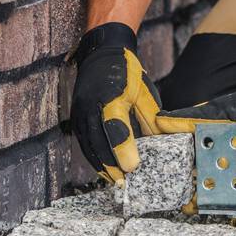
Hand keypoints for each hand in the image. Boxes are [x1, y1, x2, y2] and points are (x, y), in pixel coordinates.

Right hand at [68, 23, 161, 184]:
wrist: (102, 53)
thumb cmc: (127, 73)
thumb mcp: (144, 93)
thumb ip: (150, 118)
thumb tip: (160, 144)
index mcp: (111, 95)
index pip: (116, 126)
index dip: (123, 148)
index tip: (133, 166)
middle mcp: (91, 104)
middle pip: (99, 141)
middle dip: (112, 164)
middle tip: (127, 183)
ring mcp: (80, 111)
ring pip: (89, 145)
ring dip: (101, 165)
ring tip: (116, 182)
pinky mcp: (76, 117)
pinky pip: (84, 142)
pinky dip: (93, 158)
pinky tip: (104, 170)